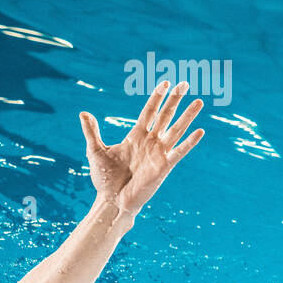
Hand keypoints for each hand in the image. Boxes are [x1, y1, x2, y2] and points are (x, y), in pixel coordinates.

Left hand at [80, 80, 204, 216]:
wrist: (111, 201)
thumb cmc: (104, 179)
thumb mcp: (95, 151)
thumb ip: (92, 132)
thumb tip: (83, 113)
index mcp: (135, 136)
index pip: (149, 111)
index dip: (157, 97)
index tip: (165, 82)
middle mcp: (150, 142)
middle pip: (165, 116)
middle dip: (175, 100)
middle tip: (185, 83)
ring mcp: (158, 153)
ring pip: (176, 130)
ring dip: (187, 116)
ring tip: (198, 101)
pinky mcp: (164, 167)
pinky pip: (179, 152)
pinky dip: (189, 142)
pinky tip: (199, 131)